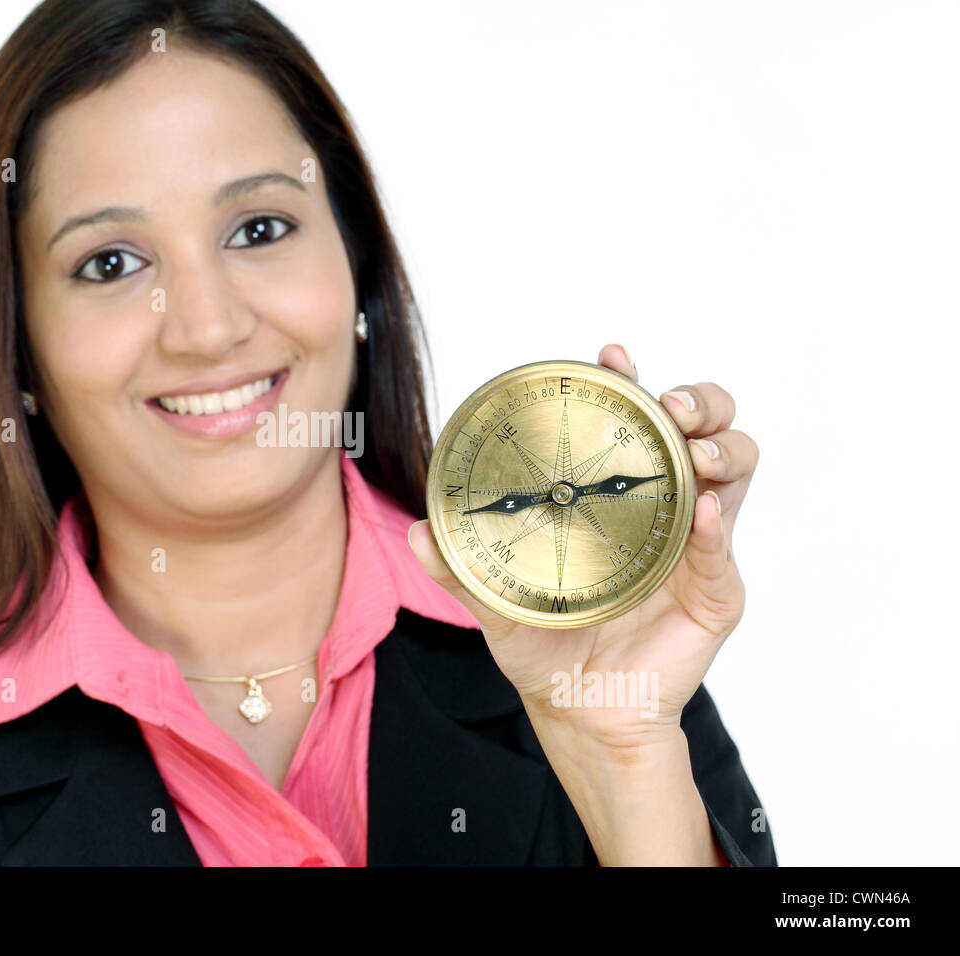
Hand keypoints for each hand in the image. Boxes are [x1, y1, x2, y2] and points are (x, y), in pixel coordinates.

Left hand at [409, 343, 758, 749]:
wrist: (580, 710)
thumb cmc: (545, 647)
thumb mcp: (496, 602)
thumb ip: (458, 567)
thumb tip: (416, 531)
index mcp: (617, 494)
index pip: (634, 421)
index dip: (630, 380)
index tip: (612, 355)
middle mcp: (663, 506)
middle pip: (705, 427)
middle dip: (697, 400)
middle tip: (669, 404)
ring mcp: (697, 545)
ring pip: (737, 468)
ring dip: (721, 448)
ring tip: (693, 451)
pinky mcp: (717, 591)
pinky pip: (726, 550)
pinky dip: (717, 526)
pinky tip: (703, 511)